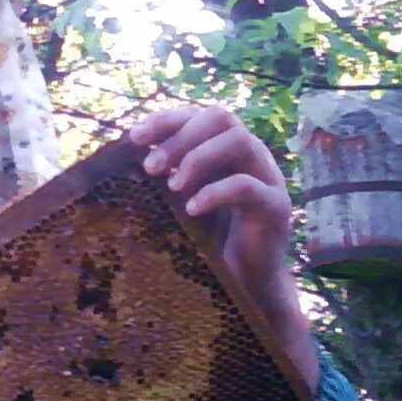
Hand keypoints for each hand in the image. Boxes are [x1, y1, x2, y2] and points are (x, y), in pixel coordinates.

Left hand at [130, 106, 317, 384]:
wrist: (244, 285)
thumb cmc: (207, 241)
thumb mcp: (178, 204)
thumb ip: (163, 179)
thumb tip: (124, 162)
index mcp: (224, 149)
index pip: (197, 114)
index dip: (166, 120)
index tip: (134, 137)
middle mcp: (249, 156)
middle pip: (221, 116)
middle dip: (180, 136)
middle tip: (151, 167)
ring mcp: (267, 178)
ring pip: (240, 140)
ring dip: (199, 158)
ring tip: (172, 186)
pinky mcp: (276, 207)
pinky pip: (248, 186)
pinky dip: (215, 193)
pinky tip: (191, 210)